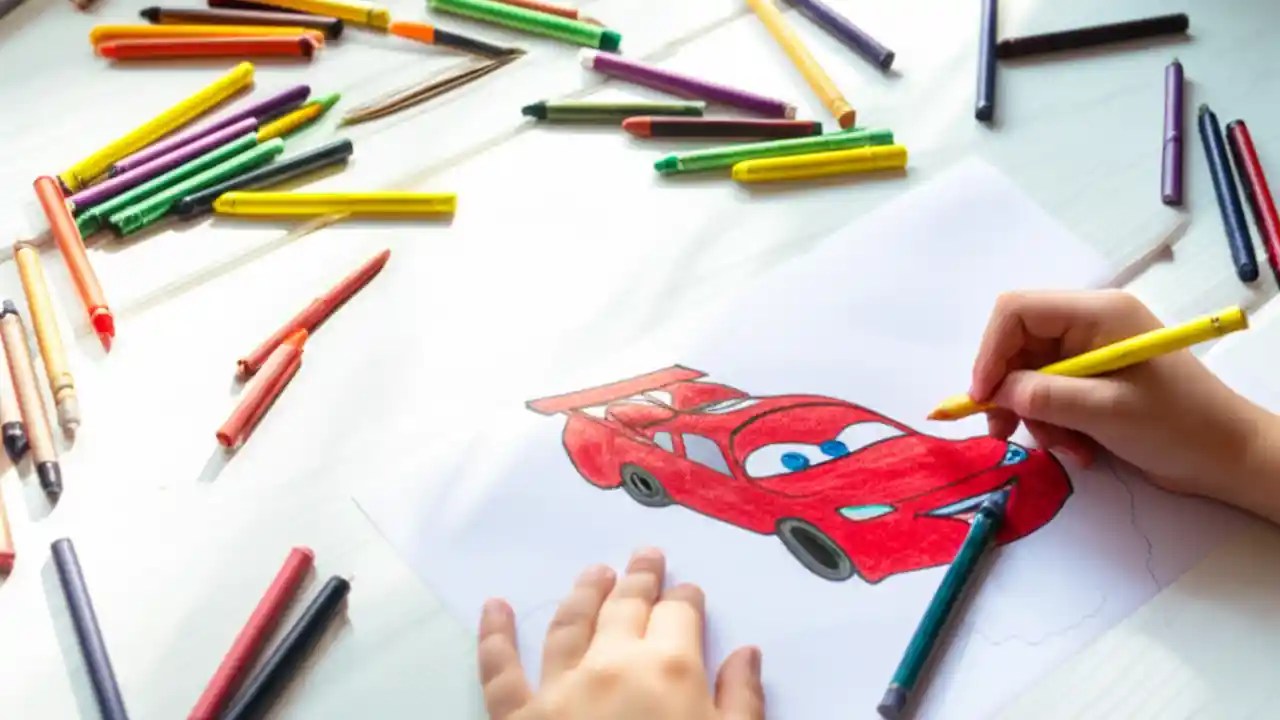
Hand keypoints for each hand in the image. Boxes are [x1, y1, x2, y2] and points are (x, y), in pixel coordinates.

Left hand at [478, 548, 764, 719]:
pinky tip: (493, 608)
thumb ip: (742, 702)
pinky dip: (493, 636)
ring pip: (569, 623)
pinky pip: (500, 671)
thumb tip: (746, 655)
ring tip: (594, 572)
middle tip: (645, 556)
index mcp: (670, 668)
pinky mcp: (518, 718)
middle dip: (639, 579)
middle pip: (626, 606)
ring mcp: (560, 688)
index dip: (685, 600)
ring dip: (584, 593)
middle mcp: (612, 663)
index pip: (680, 615)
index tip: (689, 592)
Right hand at [969, 290, 1279, 515]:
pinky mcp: (1094, 380)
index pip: (1017, 311)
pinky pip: (1051, 396)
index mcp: (1096, 313)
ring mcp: (1091, 352)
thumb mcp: (1106, 411)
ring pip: (1030, 376)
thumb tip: (994, 393)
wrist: (1228, 458)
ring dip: (1036, 416)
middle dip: (1010, 391)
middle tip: (1004, 432)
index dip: (990, 351)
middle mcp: (1088, 324)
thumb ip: (1044, 396)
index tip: (982, 397)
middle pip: (1018, 346)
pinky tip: (1079, 450)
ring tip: (1064, 448)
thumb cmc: (1176, 425)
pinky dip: (1054, 424)